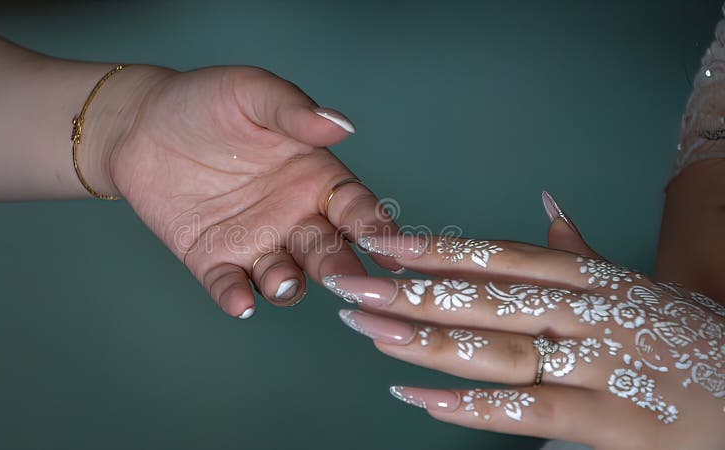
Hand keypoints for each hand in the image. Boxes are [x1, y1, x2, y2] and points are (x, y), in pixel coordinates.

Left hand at [102, 65, 400, 317]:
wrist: (142, 124)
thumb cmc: (205, 102)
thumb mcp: (252, 93)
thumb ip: (294, 112)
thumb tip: (342, 125)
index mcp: (315, 178)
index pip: (357, 208)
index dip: (376, 227)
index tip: (388, 246)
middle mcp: (294, 217)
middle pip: (328, 250)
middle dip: (339, 267)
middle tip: (343, 278)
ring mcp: (255, 242)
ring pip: (285, 275)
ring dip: (288, 284)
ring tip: (283, 281)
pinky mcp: (214, 260)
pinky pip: (230, 284)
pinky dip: (236, 296)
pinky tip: (238, 301)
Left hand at [324, 193, 724, 448]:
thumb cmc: (689, 339)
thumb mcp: (637, 286)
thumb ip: (582, 251)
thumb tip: (547, 202)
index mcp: (591, 277)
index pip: (500, 256)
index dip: (438, 249)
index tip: (384, 244)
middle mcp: (589, 311)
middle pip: (485, 298)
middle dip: (411, 292)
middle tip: (352, 285)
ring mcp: (600, 364)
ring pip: (498, 348)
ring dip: (426, 341)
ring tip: (370, 332)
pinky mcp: (614, 420)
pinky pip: (531, 409)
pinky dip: (473, 407)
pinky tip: (420, 400)